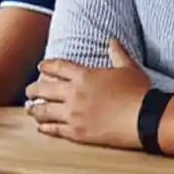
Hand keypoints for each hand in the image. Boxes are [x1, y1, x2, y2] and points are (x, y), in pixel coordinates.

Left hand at [24, 40, 150, 149]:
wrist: (144, 118)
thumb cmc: (138, 91)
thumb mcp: (129, 68)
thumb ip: (118, 53)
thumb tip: (113, 41)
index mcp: (84, 76)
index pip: (58, 67)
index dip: (47, 66)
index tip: (40, 66)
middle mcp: (74, 94)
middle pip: (44, 89)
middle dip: (33, 90)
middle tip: (28, 91)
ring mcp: (74, 114)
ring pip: (45, 111)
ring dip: (34, 109)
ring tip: (30, 109)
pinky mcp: (78, 133)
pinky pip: (55, 130)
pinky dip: (45, 128)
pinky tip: (41, 128)